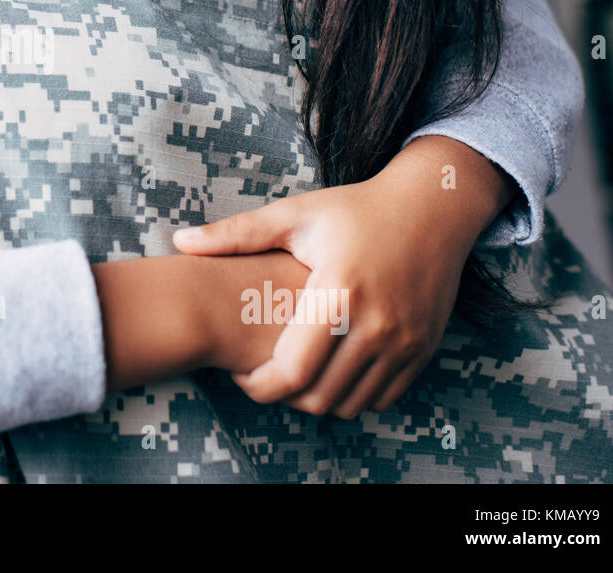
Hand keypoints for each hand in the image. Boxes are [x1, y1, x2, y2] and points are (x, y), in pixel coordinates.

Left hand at [174, 137, 512, 417]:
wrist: (432, 208)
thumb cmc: (355, 209)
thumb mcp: (295, 215)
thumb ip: (236, 234)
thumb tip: (179, 243)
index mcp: (339, 292)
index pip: (291, 372)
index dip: (257, 386)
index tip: (239, 374)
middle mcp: (377, 323)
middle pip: (318, 397)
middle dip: (282, 396)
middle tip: (261, 374)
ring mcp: (406, 341)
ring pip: (350, 404)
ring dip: (316, 398)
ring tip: (293, 371)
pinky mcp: (424, 349)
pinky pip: (381, 397)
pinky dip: (352, 394)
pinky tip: (329, 369)